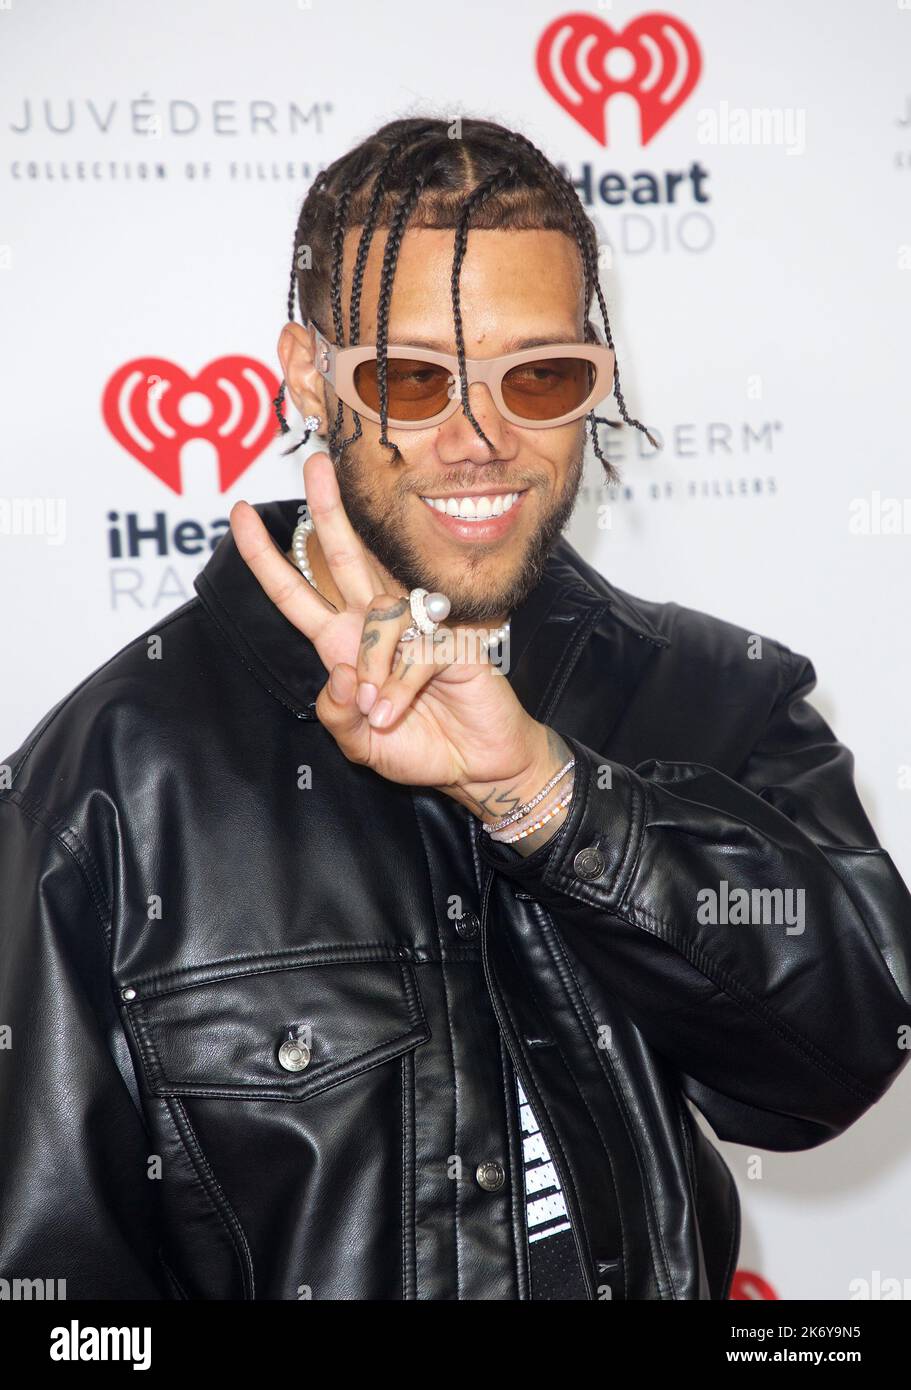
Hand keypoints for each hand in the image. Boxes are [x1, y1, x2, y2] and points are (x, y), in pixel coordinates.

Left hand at [229, 452, 565, 823]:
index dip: (266, 557)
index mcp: (344, 644)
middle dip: (326, 510)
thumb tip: (343, 675)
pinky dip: (400, 687)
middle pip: (343, 557)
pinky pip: (413, 650)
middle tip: (313, 466)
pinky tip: (397, 711)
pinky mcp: (451, 637)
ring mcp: (416, 626)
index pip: (297, 592)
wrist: (477, 765)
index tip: (240, 516)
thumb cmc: (418, 748)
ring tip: (379, 713)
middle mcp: (376, 626)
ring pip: (376, 617)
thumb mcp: (358, 743)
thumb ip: (336, 715)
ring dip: (371, 666)